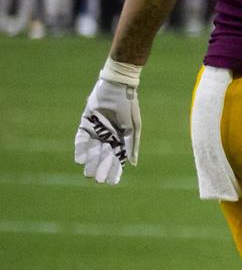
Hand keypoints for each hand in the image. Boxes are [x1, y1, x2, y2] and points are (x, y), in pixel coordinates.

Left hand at [75, 61, 141, 184]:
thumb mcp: (133, 127)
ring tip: (87, 173)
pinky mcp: (85, 123)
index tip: (111, 182)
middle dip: (100, 168)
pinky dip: (81, 149)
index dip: (114, 170)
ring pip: (92, 150)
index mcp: (121, 138)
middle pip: (103, 156)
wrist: (117, 87)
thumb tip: (132, 164)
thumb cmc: (129, 106)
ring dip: (90, 162)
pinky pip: (81, 139)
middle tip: (97, 180)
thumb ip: (132, 145)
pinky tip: (80, 159)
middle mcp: (108, 136)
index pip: (117, 158)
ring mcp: (96, 130)